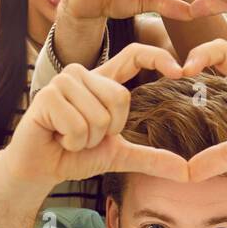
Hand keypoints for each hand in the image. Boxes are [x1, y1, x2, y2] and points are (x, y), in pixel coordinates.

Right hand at [4, 43, 188, 184]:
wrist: (39, 169)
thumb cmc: (74, 155)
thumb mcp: (118, 155)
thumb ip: (150, 158)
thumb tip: (187, 172)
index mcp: (101, 81)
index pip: (134, 55)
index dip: (157, 56)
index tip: (180, 69)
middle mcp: (82, 75)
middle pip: (119, 99)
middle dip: (106, 132)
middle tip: (84, 136)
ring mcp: (62, 82)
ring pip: (98, 116)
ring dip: (86, 140)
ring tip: (68, 137)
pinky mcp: (47, 96)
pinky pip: (77, 125)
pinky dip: (71, 142)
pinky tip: (56, 138)